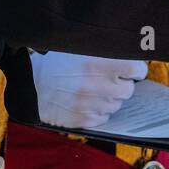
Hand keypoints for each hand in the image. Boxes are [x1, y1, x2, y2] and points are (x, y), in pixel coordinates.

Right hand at [30, 52, 147, 129]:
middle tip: (105, 79)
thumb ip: (107, 50)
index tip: (130, 70)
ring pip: (116, 105)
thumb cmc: (59, 63)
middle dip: (120, 84)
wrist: (32, 84)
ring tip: (91, 89)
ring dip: (108, 98)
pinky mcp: (83, 120)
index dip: (135, 70)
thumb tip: (134, 53)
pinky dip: (98, 111)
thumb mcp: (82, 47)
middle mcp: (95, 85)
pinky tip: (85, 101)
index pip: (136, 70)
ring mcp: (89, 105)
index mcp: (97, 63)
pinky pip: (104, 118)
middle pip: (128, 90)